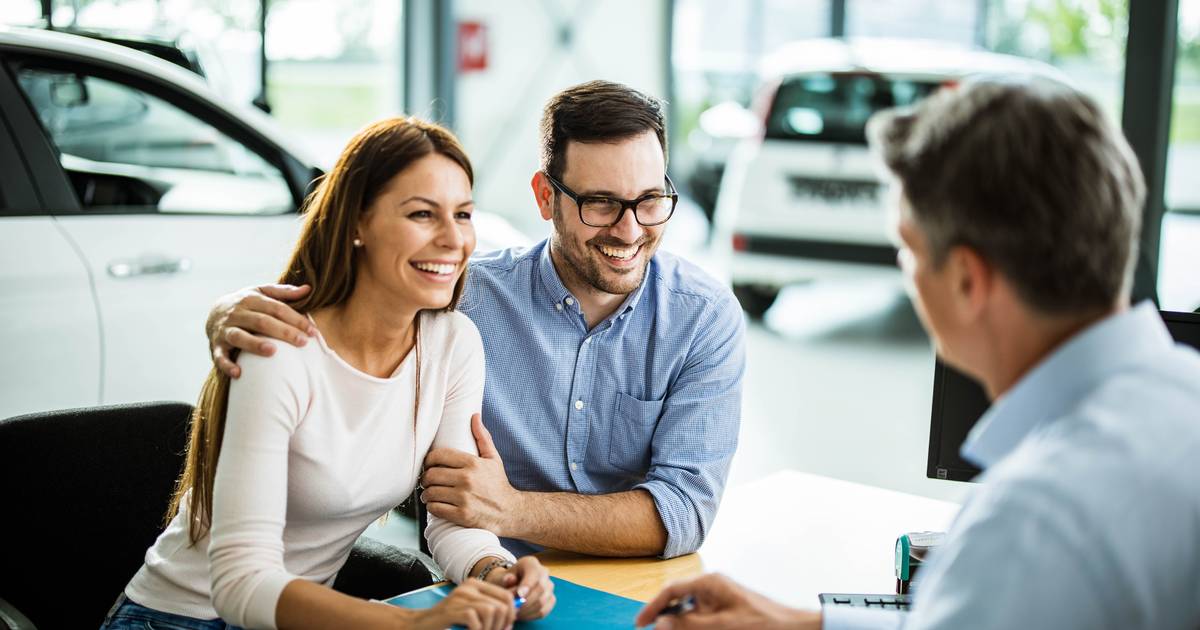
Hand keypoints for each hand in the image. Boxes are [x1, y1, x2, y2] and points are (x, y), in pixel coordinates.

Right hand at [206, 283, 314, 377]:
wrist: (213, 313)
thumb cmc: (247, 304)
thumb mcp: (262, 293)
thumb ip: (284, 292)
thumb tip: (308, 289)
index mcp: (251, 299)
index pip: (277, 308)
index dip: (296, 319)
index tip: (312, 332)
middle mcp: (237, 313)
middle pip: (261, 322)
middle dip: (283, 332)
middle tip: (302, 342)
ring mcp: (224, 329)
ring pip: (239, 336)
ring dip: (255, 344)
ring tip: (273, 352)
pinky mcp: (216, 346)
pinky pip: (220, 356)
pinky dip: (227, 365)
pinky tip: (239, 373)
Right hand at [417, 578, 516, 629]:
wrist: (421, 625)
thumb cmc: (449, 622)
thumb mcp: (472, 612)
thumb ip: (490, 609)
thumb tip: (514, 615)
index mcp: (476, 585)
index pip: (507, 595)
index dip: (511, 614)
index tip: (506, 627)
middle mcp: (469, 587)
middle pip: (502, 604)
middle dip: (502, 624)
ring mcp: (460, 596)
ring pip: (492, 611)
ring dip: (490, 629)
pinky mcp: (452, 609)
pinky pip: (476, 620)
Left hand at [421, 414, 518, 533]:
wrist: (510, 511)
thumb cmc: (498, 483)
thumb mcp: (494, 459)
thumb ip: (482, 437)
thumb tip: (474, 416)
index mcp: (472, 463)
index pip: (438, 456)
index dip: (428, 460)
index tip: (429, 464)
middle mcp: (467, 479)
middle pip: (431, 475)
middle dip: (425, 478)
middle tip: (427, 480)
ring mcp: (464, 498)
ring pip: (430, 492)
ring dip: (426, 493)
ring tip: (429, 493)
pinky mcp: (461, 515)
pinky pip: (435, 508)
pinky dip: (432, 506)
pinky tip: (435, 504)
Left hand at [486, 556, 555, 620]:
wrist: (508, 586)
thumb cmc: (503, 581)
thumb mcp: (499, 577)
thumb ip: (503, 578)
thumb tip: (510, 579)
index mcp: (531, 563)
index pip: (534, 573)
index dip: (528, 585)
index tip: (518, 596)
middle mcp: (543, 572)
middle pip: (541, 588)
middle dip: (526, 601)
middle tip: (513, 609)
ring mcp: (549, 586)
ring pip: (542, 602)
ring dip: (527, 610)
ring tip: (514, 613)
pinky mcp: (550, 599)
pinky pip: (543, 611)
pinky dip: (531, 616)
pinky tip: (521, 615)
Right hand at [634, 573, 820, 629]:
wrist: (792, 628)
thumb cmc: (763, 623)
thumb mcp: (721, 626)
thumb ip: (688, 624)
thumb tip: (661, 623)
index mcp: (710, 583)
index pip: (672, 590)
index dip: (653, 607)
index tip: (640, 623)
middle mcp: (712, 587)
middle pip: (679, 601)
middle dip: (667, 619)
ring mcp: (719, 599)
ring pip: (690, 612)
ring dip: (682, 625)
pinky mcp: (725, 611)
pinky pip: (703, 619)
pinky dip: (694, 627)